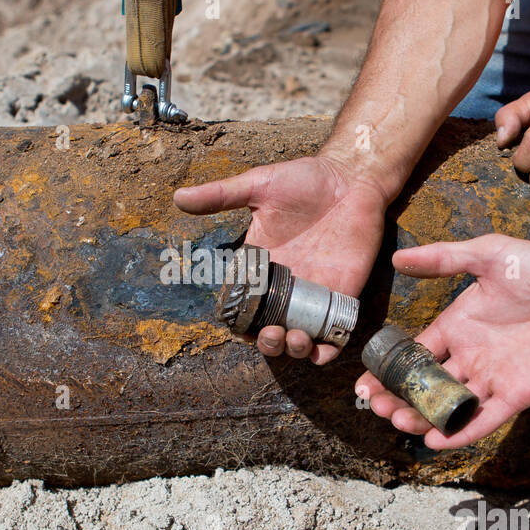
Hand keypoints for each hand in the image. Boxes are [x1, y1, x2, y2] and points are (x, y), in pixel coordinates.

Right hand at [174, 152, 387, 363]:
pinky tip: (319, 349)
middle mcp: (286, 287)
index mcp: (261, 266)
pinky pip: (335, 336)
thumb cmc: (305, 180)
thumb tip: (178, 197)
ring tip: (294, 338)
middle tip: (271, 333)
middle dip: (267, 343)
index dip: (238, 323)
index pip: (243, 307)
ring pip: (300, 339)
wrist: (351, 177)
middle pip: (270, 331)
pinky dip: (327, 352)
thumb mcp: (258, 184)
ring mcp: (315, 294)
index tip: (238, 324)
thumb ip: (220, 195)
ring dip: (293, 350)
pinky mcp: (343, 296)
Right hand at [354, 234, 529, 447]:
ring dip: (423, 417)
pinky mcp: (518, 395)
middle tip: (379, 409)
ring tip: (401, 423)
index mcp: (459, 324)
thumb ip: (443, 259)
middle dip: (400, 399)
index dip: (390, 370)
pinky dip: (460, 432)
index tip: (366, 385)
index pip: (416, 353)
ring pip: (449, 404)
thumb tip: (398, 257)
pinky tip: (434, 440)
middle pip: (427, 384)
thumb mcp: (488, 254)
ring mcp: (494, 376)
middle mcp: (472, 354)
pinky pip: (484, 419)